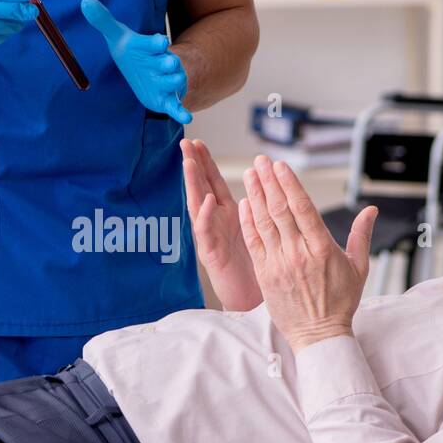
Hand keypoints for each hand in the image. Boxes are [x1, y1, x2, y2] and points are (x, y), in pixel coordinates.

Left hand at [81, 0, 191, 123]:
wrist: (145, 71)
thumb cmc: (133, 52)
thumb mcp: (117, 36)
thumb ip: (103, 21)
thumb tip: (85, 1)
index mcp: (152, 48)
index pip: (155, 43)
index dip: (157, 43)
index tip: (160, 41)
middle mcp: (163, 63)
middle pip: (168, 62)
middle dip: (168, 63)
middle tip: (168, 62)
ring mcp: (167, 81)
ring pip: (173, 82)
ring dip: (173, 83)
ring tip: (172, 83)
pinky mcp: (168, 99)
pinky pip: (176, 106)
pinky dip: (181, 112)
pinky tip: (186, 118)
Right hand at [181, 138, 261, 310]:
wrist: (251, 300)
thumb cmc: (254, 267)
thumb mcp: (253, 230)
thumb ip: (251, 210)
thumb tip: (258, 186)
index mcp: (227, 215)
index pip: (213, 183)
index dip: (205, 163)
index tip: (199, 143)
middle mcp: (215, 224)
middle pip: (200, 189)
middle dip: (193, 166)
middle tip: (185, 144)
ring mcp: (211, 238)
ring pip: (198, 207)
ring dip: (192, 185)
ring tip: (188, 163)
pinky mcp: (211, 256)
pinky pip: (206, 234)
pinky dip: (206, 217)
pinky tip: (207, 202)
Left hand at [239, 155, 377, 352]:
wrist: (318, 335)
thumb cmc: (339, 303)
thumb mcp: (359, 268)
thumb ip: (361, 235)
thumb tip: (371, 209)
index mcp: (322, 248)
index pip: (302, 208)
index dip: (289, 184)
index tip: (280, 166)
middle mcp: (298, 253)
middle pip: (280, 210)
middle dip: (269, 182)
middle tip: (261, 161)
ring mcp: (279, 263)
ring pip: (264, 222)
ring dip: (255, 196)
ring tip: (250, 174)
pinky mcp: (265, 274)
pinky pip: (254, 242)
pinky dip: (248, 222)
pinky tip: (245, 204)